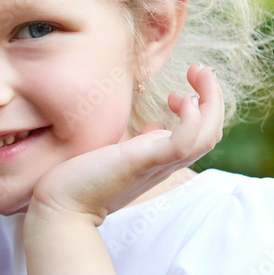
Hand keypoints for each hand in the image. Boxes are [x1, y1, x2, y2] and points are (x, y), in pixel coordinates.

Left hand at [28, 64, 222, 226]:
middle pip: (210, 132)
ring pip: (206, 136)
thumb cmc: (83, 179)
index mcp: (160, 159)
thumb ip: (140, 143)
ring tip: (199, 72)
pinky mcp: (143, 162)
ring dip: (211, 100)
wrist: (61, 204)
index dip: (202, 109)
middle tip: (201, 70)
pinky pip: (183, 143)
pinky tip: (185, 99)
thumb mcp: (118, 154)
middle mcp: (164, 162)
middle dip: (212, 96)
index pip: (200, 135)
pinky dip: (192, 120)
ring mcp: (156, 163)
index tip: (179, 93)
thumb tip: (156, 126)